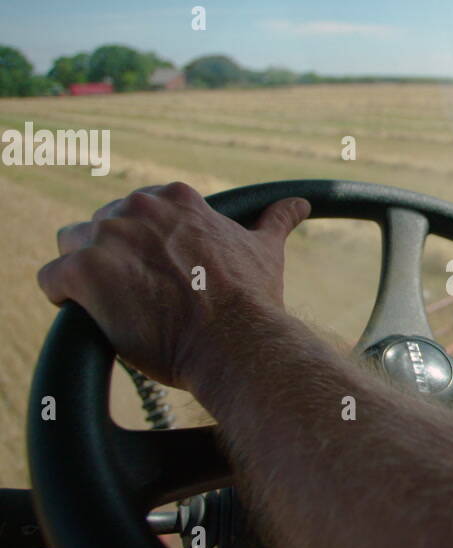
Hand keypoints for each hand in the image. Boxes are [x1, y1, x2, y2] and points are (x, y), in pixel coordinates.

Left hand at [37, 182, 309, 389]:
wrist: (237, 340)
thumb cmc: (252, 300)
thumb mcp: (266, 251)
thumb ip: (275, 221)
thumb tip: (298, 204)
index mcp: (176, 200)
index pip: (139, 212)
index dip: (145, 246)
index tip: (159, 272)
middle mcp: (138, 208)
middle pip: (101, 225)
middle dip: (114, 258)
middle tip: (141, 295)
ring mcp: (108, 237)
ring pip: (70, 246)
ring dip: (86, 273)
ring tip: (113, 306)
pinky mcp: (83, 272)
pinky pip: (51, 280)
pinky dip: (64, 298)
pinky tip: (90, 317)